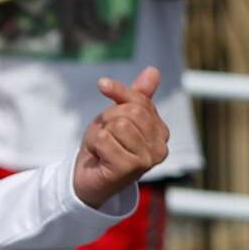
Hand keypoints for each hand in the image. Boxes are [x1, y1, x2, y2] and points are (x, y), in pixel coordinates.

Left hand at [73, 66, 168, 208]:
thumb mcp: (117, 116)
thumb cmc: (104, 147)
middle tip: (103, 137)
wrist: (87, 179)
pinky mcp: (131, 168)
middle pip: (129, 111)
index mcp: (161, 132)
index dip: (118, 92)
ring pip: (116, 124)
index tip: (102, 85)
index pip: (140, 100)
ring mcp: (148, 160)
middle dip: (106, 119)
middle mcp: (161, 147)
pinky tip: (99, 158)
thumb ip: (136, 97)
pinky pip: (104, 139)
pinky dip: (94, 145)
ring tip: (102, 148)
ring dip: (99, 133)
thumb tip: (153, 70)